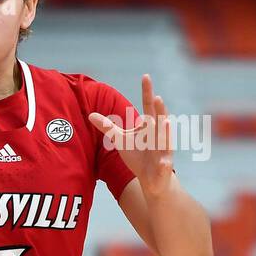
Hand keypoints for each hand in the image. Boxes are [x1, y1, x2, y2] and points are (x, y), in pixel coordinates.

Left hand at [88, 74, 173, 198]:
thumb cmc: (137, 156)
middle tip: (157, 97)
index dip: (146, 92)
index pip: (148, 106)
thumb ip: (108, 127)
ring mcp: (163, 150)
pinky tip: (164, 161)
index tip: (145, 76)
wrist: (152, 179)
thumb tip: (90, 115)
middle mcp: (159, 135)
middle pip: (159, 119)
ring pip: (165, 140)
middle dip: (159, 109)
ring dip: (164, 132)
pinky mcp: (164, 167)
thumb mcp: (120, 140)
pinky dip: (165, 163)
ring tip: (164, 121)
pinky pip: (165, 165)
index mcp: (149, 126)